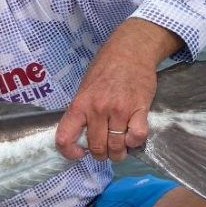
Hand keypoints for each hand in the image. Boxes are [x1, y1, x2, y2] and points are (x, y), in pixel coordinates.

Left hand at [55, 20, 180, 161]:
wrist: (130, 51)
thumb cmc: (104, 70)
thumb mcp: (84, 89)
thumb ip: (82, 112)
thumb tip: (81, 138)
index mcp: (79, 104)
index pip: (65, 137)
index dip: (69, 152)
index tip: (78, 154)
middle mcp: (97, 109)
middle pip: (96, 147)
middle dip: (101, 155)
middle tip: (105, 151)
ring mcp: (119, 109)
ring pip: (117, 146)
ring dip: (118, 153)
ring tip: (119, 150)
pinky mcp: (140, 108)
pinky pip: (137, 136)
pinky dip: (134, 142)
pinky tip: (132, 137)